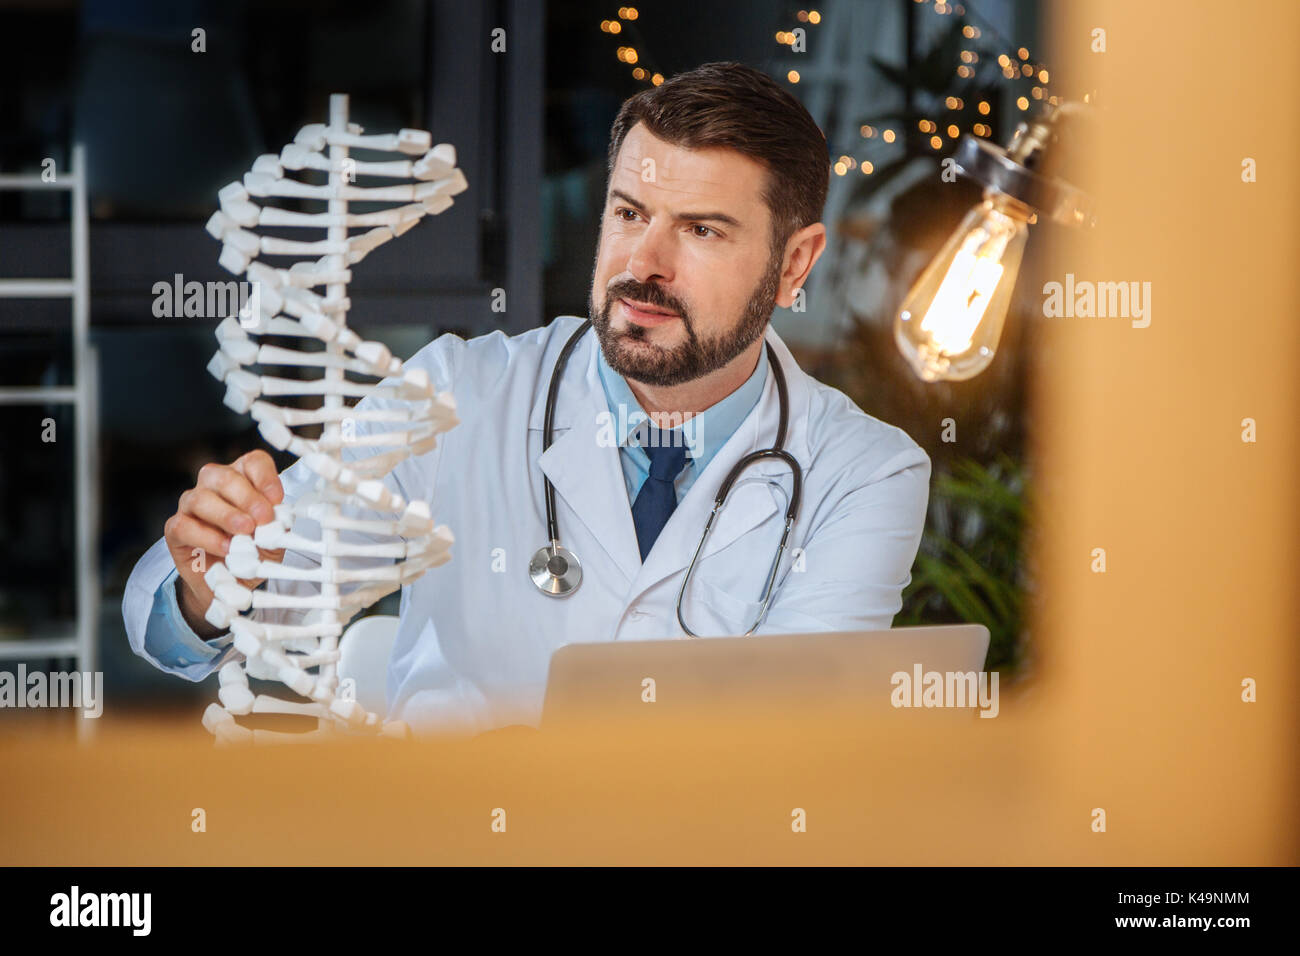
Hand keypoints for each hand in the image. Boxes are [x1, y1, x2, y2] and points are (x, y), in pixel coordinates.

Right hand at [163, 449, 285, 635]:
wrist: (235, 582)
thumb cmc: (254, 551)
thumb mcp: (275, 537)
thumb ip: (278, 523)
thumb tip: (279, 516)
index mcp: (243, 480)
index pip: (252, 463)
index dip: (265, 477)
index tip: (277, 498)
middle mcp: (213, 486)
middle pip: (225, 476)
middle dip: (247, 497)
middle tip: (263, 517)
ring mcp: (191, 505)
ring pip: (201, 498)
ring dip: (227, 515)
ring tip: (245, 531)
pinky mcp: (176, 529)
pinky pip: (184, 526)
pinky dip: (207, 537)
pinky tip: (225, 547)